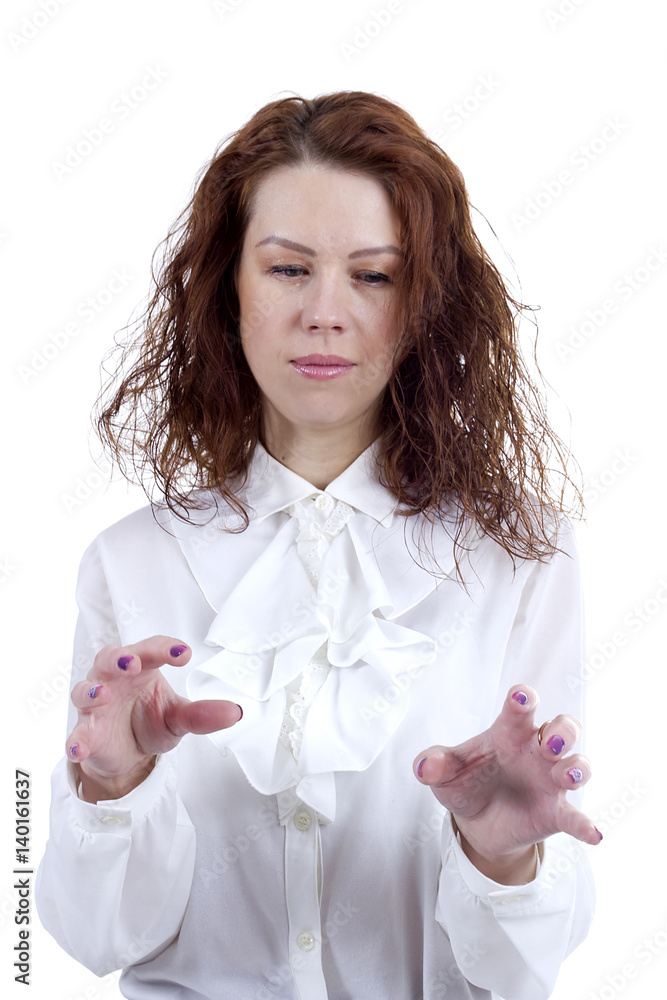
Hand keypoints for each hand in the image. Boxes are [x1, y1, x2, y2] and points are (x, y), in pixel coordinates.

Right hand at [67, 635, 242, 800]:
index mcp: (141, 667)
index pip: (152, 649)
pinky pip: (77, 734)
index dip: (165, 648)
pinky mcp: (86, 733)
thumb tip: (236, 712)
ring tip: (102, 694)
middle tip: (133, 662)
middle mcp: (114, 679)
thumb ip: (202, 714)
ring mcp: (96, 706)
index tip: (185, 654)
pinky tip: (78, 747)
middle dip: (120, 658)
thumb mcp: (179, 718)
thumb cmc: (149, 720)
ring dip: (92, 690)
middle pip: (110, 658)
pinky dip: (76, 740)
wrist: (127, 754)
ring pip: (85, 690)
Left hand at [413, 684, 600, 882]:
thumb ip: (434, 763)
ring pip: (577, 765)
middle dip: (562, 731)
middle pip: (563, 728)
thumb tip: (423, 767)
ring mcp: (549, 781)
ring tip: (567, 775)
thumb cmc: (466, 781)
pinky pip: (574, 817)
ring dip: (577, 767)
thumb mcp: (445, 771)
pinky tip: (593, 833)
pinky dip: (585, 825)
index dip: (524, 699)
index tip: (521, 698)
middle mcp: (536, 751)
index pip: (521, 707)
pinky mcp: (555, 813)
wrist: (475, 823)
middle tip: (549, 742)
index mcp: (509, 731)